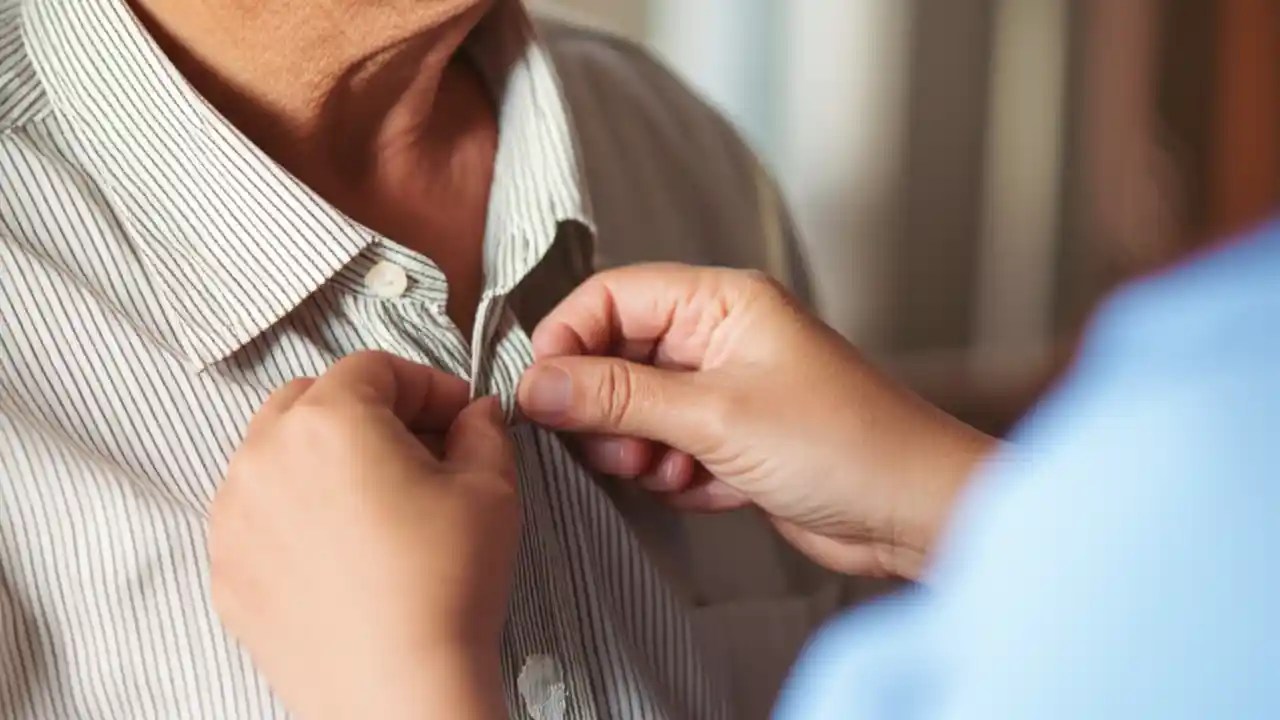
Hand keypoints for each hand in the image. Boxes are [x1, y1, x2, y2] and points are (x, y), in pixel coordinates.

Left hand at [209, 351, 517, 719]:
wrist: (401, 695)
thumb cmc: (444, 588)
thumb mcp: (491, 489)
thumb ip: (483, 429)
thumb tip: (475, 414)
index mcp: (329, 420)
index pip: (374, 368)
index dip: (426, 385)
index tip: (458, 414)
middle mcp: (265, 456)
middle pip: (312, 399)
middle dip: (368, 413)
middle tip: (419, 451)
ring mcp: (234, 517)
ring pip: (275, 454)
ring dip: (324, 459)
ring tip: (378, 502)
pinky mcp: (228, 571)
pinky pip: (257, 516)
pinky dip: (294, 513)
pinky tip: (343, 549)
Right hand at [517, 265, 993, 578]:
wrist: (915, 513)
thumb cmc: (843, 445)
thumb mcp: (716, 415)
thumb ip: (619, 397)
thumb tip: (536, 385)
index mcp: (720, 301)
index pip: (611, 296)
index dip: (568, 341)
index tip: (542, 396)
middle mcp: (719, 337)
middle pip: (616, 357)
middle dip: (607, 410)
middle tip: (622, 450)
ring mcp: (725, 391)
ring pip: (636, 411)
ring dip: (641, 451)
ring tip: (678, 473)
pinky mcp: (732, 442)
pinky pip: (666, 451)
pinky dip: (674, 477)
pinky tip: (711, 491)